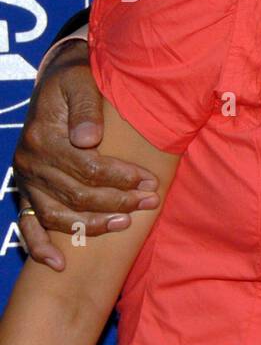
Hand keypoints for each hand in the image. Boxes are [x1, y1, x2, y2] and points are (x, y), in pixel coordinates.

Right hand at [13, 42, 158, 269]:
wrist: (56, 79)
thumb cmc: (75, 79)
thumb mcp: (81, 81)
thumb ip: (86, 109)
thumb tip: (88, 139)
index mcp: (43, 137)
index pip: (88, 168)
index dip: (121, 178)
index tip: (150, 180)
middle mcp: (30, 163)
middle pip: (78, 195)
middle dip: (119, 201)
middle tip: (151, 201)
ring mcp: (27, 181)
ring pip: (59, 216)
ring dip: (94, 225)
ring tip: (126, 222)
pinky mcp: (26, 192)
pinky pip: (28, 225)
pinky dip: (39, 247)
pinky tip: (59, 265)